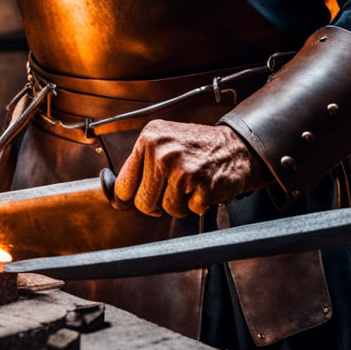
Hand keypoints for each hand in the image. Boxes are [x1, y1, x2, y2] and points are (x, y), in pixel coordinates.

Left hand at [115, 119, 268, 217]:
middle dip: (157, 204)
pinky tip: (202, 186)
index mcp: (149, 139)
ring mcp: (182, 167)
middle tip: (172, 191)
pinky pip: (190, 210)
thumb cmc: (198, 147)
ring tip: (190, 185)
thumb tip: (115, 196)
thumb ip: (140, 165)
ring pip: (167, 209)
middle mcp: (162, 151)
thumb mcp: (163, 143)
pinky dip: (198, 204)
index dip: (131, 198)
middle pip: (143, 202)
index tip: (138, 198)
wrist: (235, 146)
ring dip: (180, 203)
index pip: (123, 184)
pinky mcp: (202, 184)